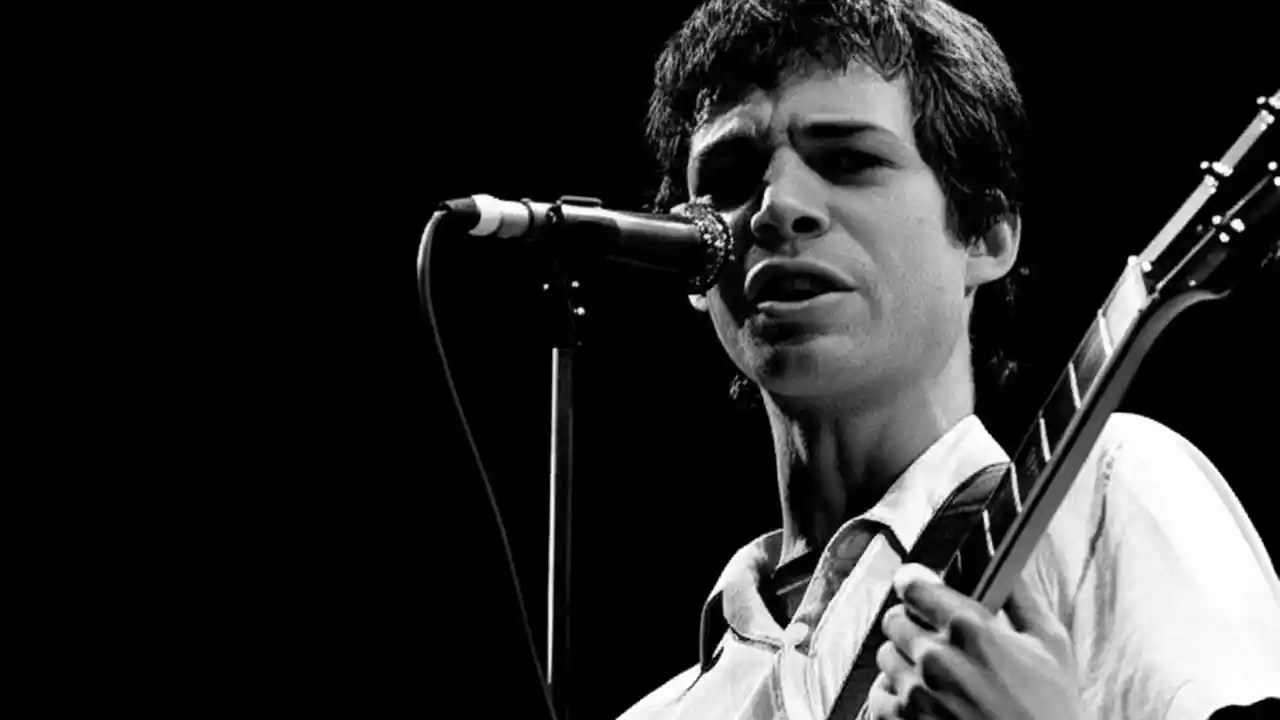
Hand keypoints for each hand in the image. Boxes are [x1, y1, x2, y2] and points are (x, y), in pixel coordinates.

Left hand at [866, 563, 1087, 719]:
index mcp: (968, 629)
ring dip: (904, 659)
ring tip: (934, 672)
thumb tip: (1004, 567)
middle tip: (935, 636)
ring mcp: (916, 693)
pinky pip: (878, 695)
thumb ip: (1021, 598)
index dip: (914, 581)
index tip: (918, 585)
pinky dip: (893, 694)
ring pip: (885, 655)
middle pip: (894, 619)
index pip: (912, 584)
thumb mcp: (1052, 645)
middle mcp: (935, 657)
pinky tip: (920, 696)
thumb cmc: (1050, 709)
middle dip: (913, 622)